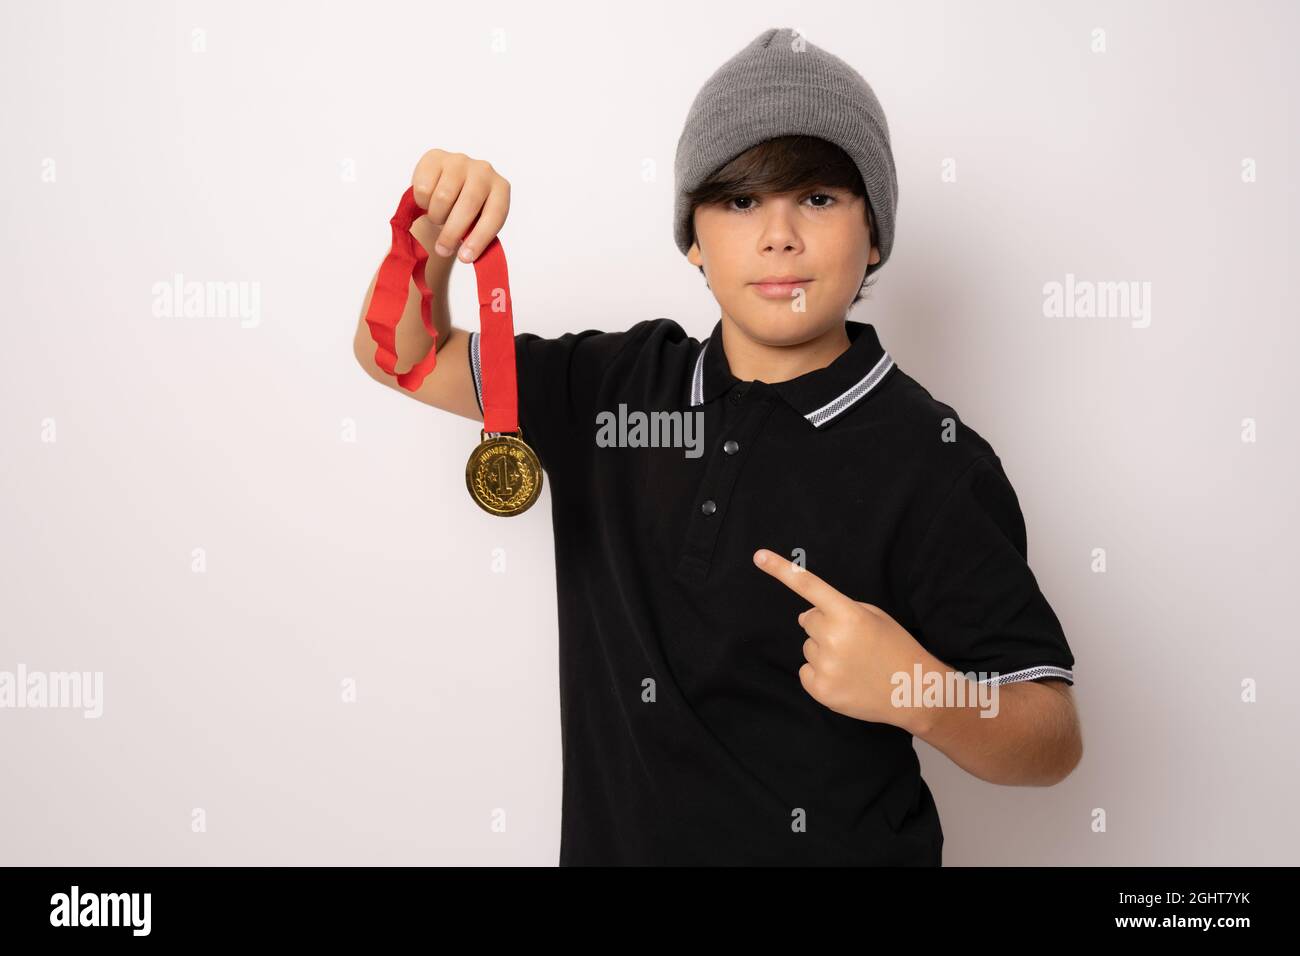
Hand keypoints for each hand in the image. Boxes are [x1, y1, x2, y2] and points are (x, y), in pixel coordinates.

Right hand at [410, 148, 510, 262]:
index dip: (479, 239)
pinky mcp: (435, 157)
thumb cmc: (466, 212)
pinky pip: (423, 188)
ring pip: (442, 198)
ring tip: (439, 219)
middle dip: (452, 233)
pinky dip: (422, 203)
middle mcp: (484, 170)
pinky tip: (429, 202)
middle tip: (443, 250)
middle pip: (467, 205)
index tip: (465, 258)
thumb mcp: (477, 225)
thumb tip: (466, 256)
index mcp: (501, 189)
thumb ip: (476, 238)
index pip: (494, 215)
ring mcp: (459, 161)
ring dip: (436, 216)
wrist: (445, 189)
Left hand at [752, 548, 939, 731]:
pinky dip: (820, 674)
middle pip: (808, 620)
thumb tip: (804, 617)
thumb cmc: (895, 647)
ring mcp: (825, 666)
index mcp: (848, 614)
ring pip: (807, 647)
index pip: (809, 586)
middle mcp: (833, 638)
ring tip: (854, 662)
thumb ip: (838, 609)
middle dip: (824, 626)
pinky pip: (805, 671)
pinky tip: (845, 678)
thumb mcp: (874, 616)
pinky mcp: (820, 690)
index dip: (781, 569)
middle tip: (853, 641)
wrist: (914, 691)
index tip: (759, 556)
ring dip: (824, 651)